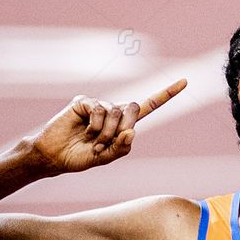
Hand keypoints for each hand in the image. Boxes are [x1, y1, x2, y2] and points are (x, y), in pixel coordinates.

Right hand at [26, 79, 186, 173]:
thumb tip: (132, 131)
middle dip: (126, 127)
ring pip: (117, 112)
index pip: (149, 106)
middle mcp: (113, 110)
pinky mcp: (84, 101)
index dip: (166, 94)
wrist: (55, 157)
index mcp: (123, 122)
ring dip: (106, 132)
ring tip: (93, 142)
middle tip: (109, 141)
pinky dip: (94, 125)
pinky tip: (84, 131)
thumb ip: (122, 147)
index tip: (185, 81)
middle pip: (135, 107)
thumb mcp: (106, 157)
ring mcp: (98, 104)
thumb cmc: (81, 157)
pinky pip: (99, 110)